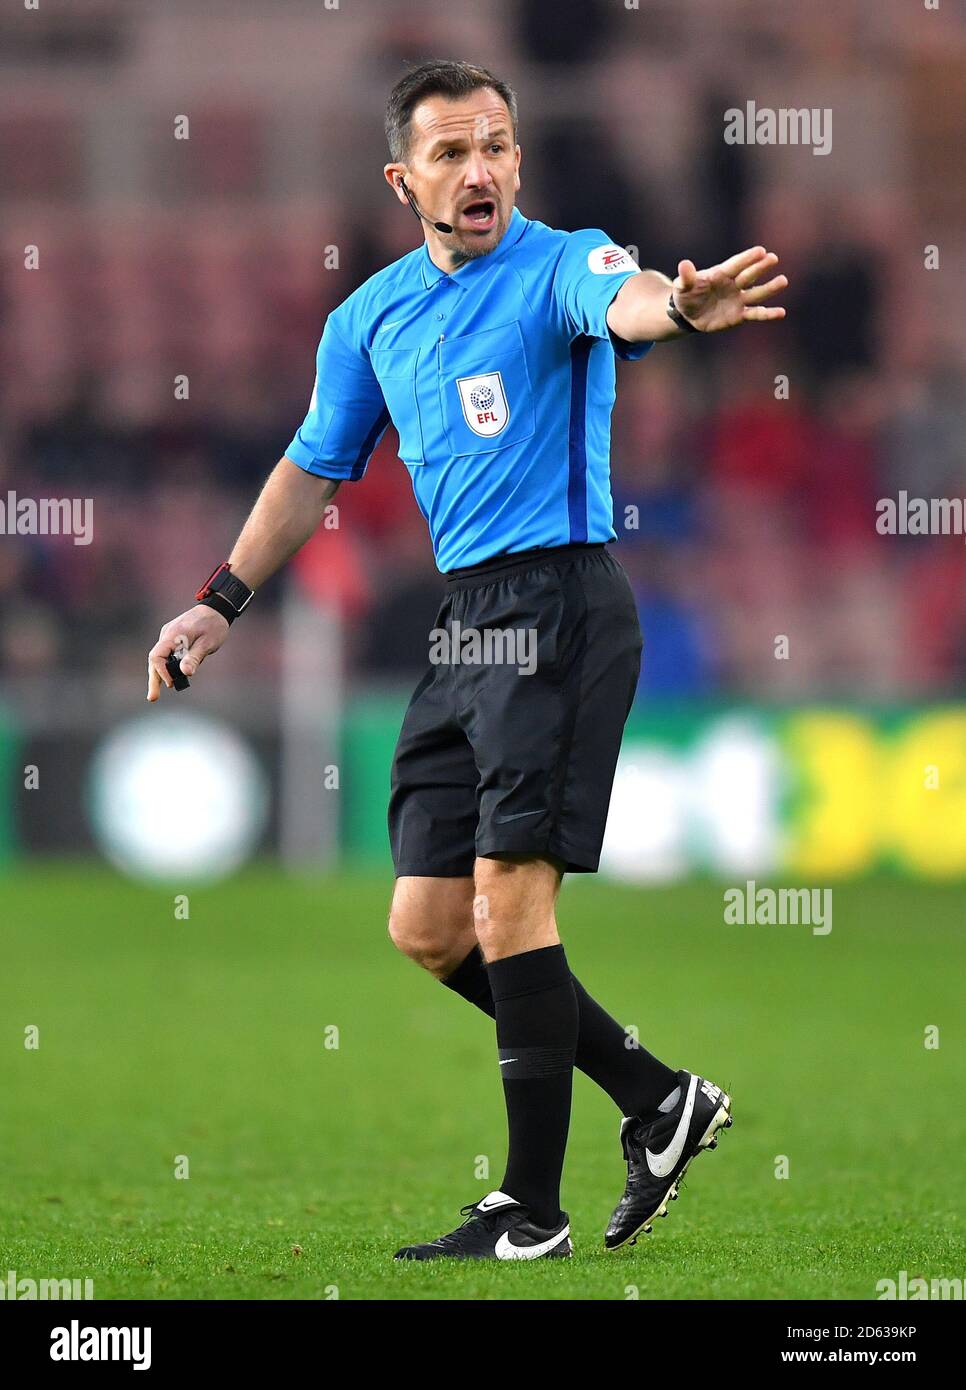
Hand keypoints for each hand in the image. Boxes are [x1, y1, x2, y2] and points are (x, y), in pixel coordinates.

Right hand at [147, 605, 229, 700]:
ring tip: (155, 694)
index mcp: (173, 635)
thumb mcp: (207, 643)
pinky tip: (170, 678)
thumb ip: (194, 657)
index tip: (171, 683)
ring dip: (158, 675)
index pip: (157, 656)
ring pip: (160, 658)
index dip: (161, 672)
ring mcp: (169, 636)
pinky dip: (166, 667)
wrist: (216, 610)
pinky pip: (167, 654)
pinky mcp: (173, 639)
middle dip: (154, 679)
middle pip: (155, 659)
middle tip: (152, 698)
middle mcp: (167, 635)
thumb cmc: (214, 625)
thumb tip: (185, 673)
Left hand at [672, 246, 786, 333]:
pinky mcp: (740, 315)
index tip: (761, 251)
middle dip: (760, 268)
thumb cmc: (686, 295)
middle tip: (773, 258)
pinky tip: (781, 312)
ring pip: (756, 293)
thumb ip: (686, 277)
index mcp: (720, 274)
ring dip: (769, 288)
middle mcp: (733, 284)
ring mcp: (738, 299)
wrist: (688, 315)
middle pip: (748, 275)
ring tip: (783, 281)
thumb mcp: (682, 287)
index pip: (735, 265)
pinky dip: (768, 314)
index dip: (747, 258)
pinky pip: (755, 314)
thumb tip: (684, 265)